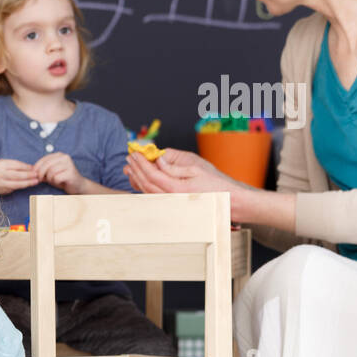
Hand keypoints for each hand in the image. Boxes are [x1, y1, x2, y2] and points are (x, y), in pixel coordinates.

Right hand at [0, 159, 39, 194]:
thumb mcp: (3, 165)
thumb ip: (15, 166)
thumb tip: (31, 168)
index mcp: (0, 164)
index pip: (17, 165)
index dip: (27, 167)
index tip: (35, 168)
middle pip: (17, 175)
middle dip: (29, 175)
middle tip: (37, 175)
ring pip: (16, 183)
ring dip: (27, 183)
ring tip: (36, 181)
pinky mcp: (0, 190)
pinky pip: (13, 188)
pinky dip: (21, 187)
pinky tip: (27, 185)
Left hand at [32, 152, 88, 193]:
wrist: (77, 186)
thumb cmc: (62, 179)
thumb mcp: (50, 173)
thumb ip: (42, 170)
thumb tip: (32, 171)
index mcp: (59, 155)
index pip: (44, 159)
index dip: (36, 167)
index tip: (34, 174)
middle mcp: (65, 157)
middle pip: (46, 165)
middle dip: (41, 173)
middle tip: (41, 180)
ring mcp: (69, 164)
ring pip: (51, 171)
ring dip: (49, 179)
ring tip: (53, 181)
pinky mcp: (71, 172)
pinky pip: (57, 177)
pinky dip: (55, 182)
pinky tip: (60, 182)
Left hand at [125, 148, 239, 194]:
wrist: (228, 200)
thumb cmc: (215, 182)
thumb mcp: (196, 168)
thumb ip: (174, 165)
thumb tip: (158, 160)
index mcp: (176, 188)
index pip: (152, 174)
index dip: (141, 163)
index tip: (134, 152)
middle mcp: (171, 198)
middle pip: (146, 183)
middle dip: (135, 169)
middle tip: (129, 157)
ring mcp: (170, 203)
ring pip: (147, 191)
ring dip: (136, 178)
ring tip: (129, 167)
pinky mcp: (172, 204)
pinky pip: (152, 195)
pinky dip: (143, 186)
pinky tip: (139, 178)